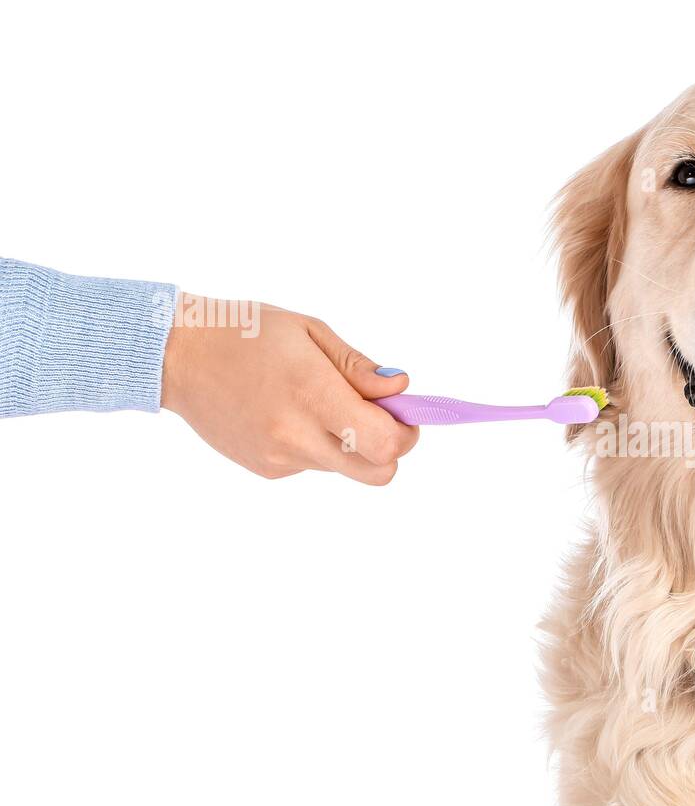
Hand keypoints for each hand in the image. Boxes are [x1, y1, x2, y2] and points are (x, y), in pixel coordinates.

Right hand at [161, 294, 417, 483]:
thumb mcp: (309, 332)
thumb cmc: (245, 332)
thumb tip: (400, 389)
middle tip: (376, 416)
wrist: (177, 357)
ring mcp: (280, 458)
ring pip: (345, 467)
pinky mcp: (266, 469)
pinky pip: (313, 464)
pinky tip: (286, 412)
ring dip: (349, 442)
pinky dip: (316, 444)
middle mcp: (297, 435)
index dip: (406, 432)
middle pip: (377, 473)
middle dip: (389, 448)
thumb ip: (358, 368)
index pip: (384, 443)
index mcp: (313, 395)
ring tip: (314, 401)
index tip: (402, 412)